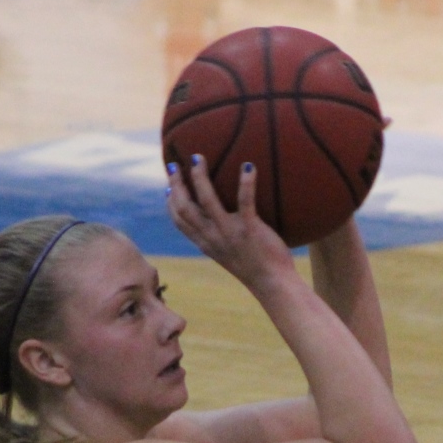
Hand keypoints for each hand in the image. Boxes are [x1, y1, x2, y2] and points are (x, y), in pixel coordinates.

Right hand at [166, 154, 294, 287]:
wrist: (273, 284)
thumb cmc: (255, 266)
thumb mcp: (228, 253)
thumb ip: (218, 237)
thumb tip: (214, 219)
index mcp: (206, 243)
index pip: (179, 221)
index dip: (171, 202)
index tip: (168, 187)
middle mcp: (213, 237)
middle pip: (185, 208)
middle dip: (176, 184)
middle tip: (175, 164)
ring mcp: (230, 233)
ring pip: (207, 201)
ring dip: (199, 178)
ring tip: (198, 158)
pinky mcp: (250, 230)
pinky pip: (245, 202)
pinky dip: (246, 183)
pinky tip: (248, 166)